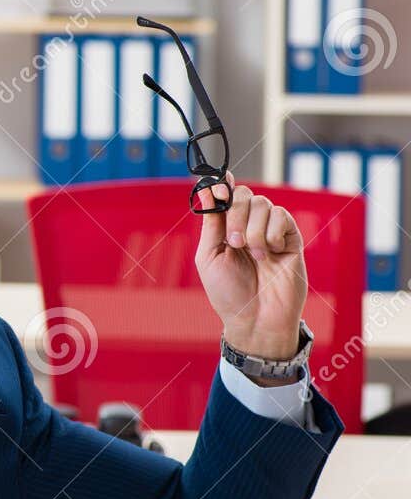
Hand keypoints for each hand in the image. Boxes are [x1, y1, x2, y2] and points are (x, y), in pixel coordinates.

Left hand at [196, 173, 307, 383]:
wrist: (254, 318)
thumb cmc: (228, 293)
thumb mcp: (209, 256)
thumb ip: (211, 223)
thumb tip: (209, 191)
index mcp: (227, 229)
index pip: (227, 196)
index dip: (223, 184)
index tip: (220, 179)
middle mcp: (249, 226)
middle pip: (245, 194)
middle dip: (236, 213)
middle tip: (234, 242)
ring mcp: (271, 231)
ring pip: (263, 204)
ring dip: (253, 229)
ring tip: (252, 254)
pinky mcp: (291, 239)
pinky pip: (282, 217)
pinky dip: (271, 233)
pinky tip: (269, 253)